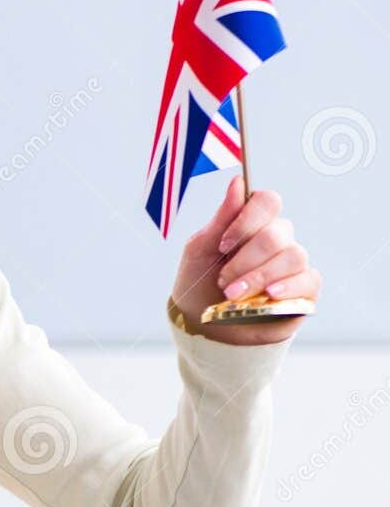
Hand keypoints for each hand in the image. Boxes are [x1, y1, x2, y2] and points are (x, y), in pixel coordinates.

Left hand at [171, 176, 320, 345]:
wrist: (201, 324)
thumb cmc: (199, 282)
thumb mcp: (200, 250)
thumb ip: (221, 218)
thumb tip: (238, 182)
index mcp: (253, 224)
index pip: (268, 201)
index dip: (248, 220)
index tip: (223, 244)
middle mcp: (277, 241)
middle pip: (278, 233)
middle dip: (246, 258)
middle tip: (222, 279)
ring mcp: (292, 266)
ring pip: (293, 256)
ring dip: (260, 276)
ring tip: (234, 294)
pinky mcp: (304, 291)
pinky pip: (308, 280)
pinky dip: (287, 286)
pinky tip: (269, 295)